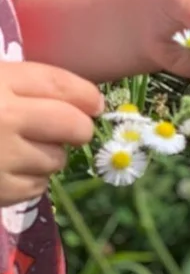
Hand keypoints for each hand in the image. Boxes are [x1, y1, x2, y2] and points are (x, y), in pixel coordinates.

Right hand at [0, 61, 102, 205]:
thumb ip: (26, 85)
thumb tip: (84, 102)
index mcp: (0, 84)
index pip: (62, 86)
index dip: (87, 96)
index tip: (95, 105)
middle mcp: (3, 120)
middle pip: (71, 126)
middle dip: (77, 129)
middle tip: (69, 130)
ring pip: (54, 161)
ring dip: (50, 157)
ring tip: (24, 150)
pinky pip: (32, 189)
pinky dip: (30, 182)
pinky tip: (10, 171)